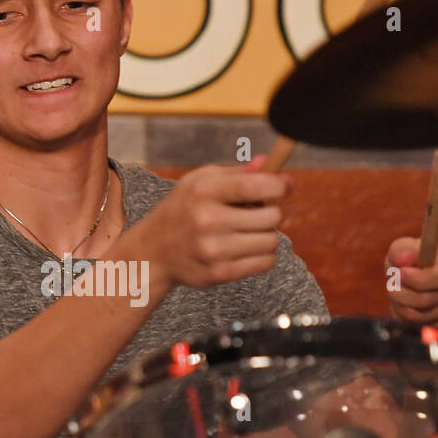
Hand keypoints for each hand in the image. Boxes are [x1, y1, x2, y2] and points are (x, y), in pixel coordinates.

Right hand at [134, 156, 289, 289]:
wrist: (153, 252)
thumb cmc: (182, 210)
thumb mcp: (199, 182)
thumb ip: (236, 173)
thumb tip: (270, 163)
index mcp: (204, 191)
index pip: (256, 185)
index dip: (279, 185)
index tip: (283, 187)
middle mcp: (207, 220)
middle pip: (271, 216)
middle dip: (271, 212)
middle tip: (258, 213)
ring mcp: (213, 249)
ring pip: (271, 241)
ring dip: (267, 236)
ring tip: (249, 232)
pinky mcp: (219, 273)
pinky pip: (265, 263)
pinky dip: (263, 255)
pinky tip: (247, 249)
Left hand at [384, 236, 437, 333]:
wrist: (423, 284)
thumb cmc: (413, 263)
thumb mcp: (403, 250)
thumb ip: (400, 250)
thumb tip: (404, 259)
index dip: (417, 279)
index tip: (399, 274)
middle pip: (425, 299)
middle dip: (399, 294)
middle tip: (392, 286)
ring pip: (420, 317)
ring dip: (401, 308)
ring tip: (402, 298)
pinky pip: (425, 330)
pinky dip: (410, 323)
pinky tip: (413, 310)